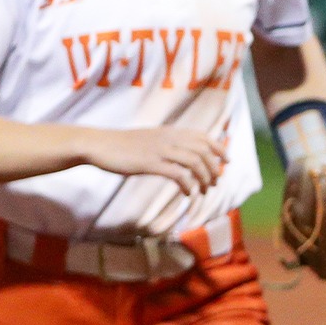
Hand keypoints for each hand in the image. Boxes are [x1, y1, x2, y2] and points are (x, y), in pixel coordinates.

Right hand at [80, 127, 225, 196]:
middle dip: (214, 168)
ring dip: (204, 178)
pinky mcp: (150, 163)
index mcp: (170, 131)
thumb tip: (184, 152)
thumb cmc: (123, 145)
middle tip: (215, 182)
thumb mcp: (150, 138)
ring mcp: (160, 150)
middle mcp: (169, 138)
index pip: (204, 136)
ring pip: (195, 162)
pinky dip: (188, 185)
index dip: (219, 148)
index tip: (227, 161)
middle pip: (204, 151)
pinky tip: (187, 193)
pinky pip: (178, 174)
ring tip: (204, 190)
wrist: (98, 144)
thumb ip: (168, 142)